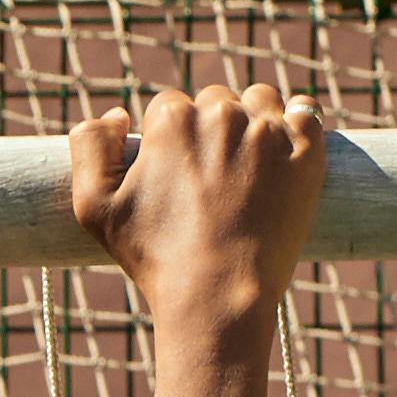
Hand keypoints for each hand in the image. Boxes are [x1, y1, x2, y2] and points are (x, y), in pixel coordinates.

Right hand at [65, 77, 329, 333]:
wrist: (219, 295)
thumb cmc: (155, 257)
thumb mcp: (93, 207)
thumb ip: (89, 146)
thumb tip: (117, 114)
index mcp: (171, 119)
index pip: (168, 107)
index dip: (168, 141)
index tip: (176, 175)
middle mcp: (221, 114)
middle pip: (215, 100)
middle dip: (211, 128)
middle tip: (211, 178)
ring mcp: (268, 132)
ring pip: (259, 100)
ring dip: (253, 119)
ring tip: (248, 163)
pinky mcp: (307, 152)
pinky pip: (306, 112)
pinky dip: (297, 124)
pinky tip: (286, 149)